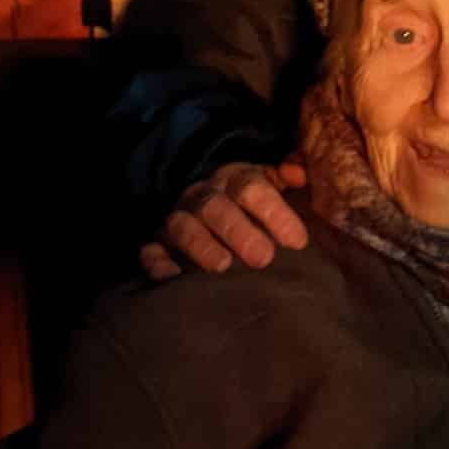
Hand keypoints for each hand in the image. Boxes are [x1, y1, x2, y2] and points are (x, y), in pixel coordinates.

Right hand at [139, 157, 308, 278]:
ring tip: (222, 267)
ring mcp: (178, 219)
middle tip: (263, 258)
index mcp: (235, 179)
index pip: (251, 187)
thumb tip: (297, 172)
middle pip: (216, 207)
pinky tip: (173, 277)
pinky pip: (150, 251)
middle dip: (239, 231)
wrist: (217, 213)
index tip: (297, 241)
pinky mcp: (158, 245)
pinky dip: (158, 263)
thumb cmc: (258, 208)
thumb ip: (293, 176)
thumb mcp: (278, 186)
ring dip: (201, 246)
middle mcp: (204, 196)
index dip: (274, 213)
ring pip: (182, 226)